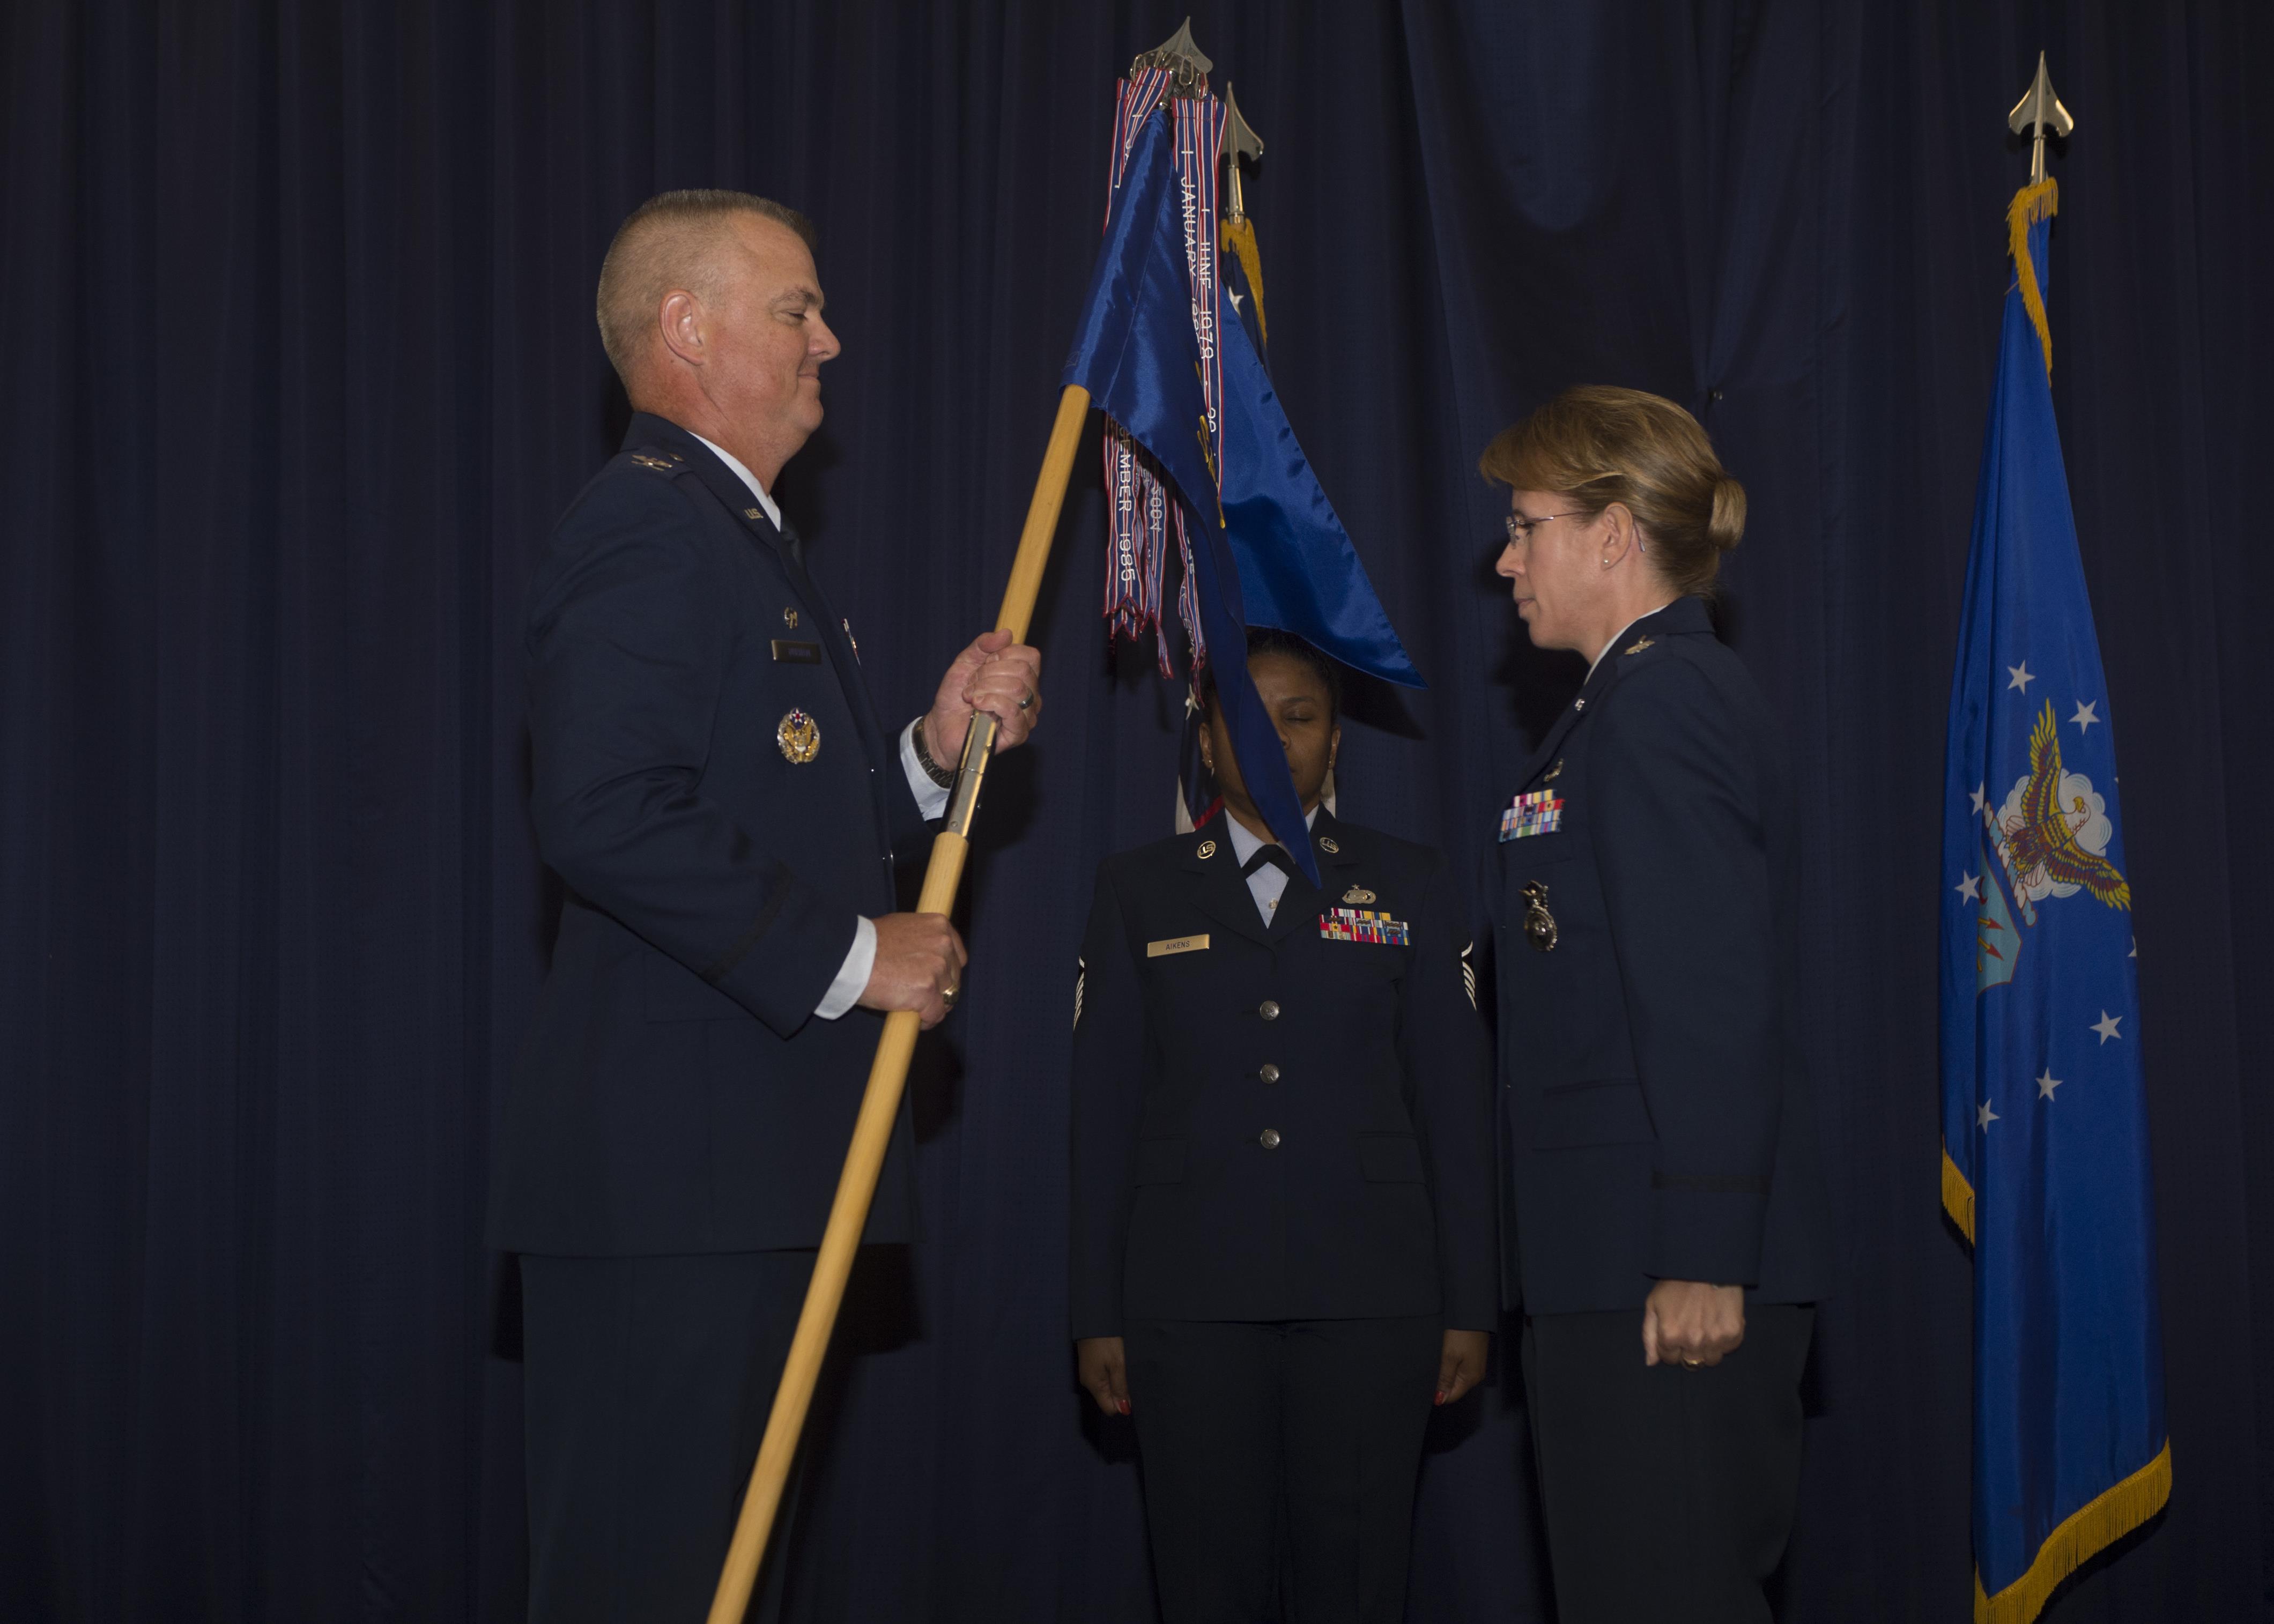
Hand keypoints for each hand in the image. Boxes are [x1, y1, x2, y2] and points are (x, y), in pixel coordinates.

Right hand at [857, 912, 966, 1027]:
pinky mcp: (927, 991)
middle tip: (924, 999)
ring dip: (934, 1006)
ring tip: (918, 1010)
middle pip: (954, 978)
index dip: (948, 973)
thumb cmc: (868, 942)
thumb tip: (927, 955)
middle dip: (941, 990)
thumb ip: (921, 939)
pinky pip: (935, 1014)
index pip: (958, 956)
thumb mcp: (902, 928)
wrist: (850, 956)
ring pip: (947, 998)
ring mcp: (936, 968)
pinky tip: (916, 1020)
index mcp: (940, 926)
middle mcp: (943, 945)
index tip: (939, 982)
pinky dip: (927, 1020)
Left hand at [922, 629, 1042, 764]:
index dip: (1004, 654)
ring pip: (1017, 689)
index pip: (1031, 656)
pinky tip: (978, 706)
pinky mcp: (1018, 734)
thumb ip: (983, 645)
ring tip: (971, 697)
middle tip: (972, 683)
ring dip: (985, 688)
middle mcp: (1030, 696)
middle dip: (989, 672)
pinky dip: (991, 703)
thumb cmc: (955, 697)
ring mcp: (1026, 716)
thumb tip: (1006, 633)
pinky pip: (1013, 711)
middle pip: (1022, 671)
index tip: (983, 664)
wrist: (941, 727)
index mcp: (1022, 677)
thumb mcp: (965, 662)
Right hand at [1077, 1336, 1130, 1415]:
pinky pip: (1101, 1379)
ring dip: (1115, 1383)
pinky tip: (1116, 1365)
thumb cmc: (1107, 1343)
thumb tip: (1123, 1410)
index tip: (1130, 1390)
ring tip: (1123, 1370)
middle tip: (1128, 1377)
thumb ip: (1120, 1388)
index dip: (1121, 1404)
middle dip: (1119, 1393)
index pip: (1108, 1408)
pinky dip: (1110, 1376)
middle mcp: (1088, 1383)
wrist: (1093, 1320)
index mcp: (1094, 1385)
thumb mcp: (1118, 1365)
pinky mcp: (1088, 1365)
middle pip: (1106, 1399)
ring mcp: (1087, 1374)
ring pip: (1104, 1388)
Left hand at [1436, 1329, 1489, 1405]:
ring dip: (1449, 1376)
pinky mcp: (1477, 1359)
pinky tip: (1448, 1360)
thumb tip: (1440, 1400)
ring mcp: (1478, 1368)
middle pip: (1457, 1388)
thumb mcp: (1449, 1358)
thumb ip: (1445, 1379)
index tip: (1429, 1385)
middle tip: (1433, 1373)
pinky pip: (1463, 1371)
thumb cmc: (1459, 1337)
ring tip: (1439, 1365)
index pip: (1453, 1396)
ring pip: (1460, 1379)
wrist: (1473, 1316)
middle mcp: (1477, 1377)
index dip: (1440, 1394)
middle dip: (1444, 1385)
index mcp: (1470, 1379)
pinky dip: (1455, 1369)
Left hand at [1642, 1280, 1745, 1367]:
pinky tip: (1718, 1323)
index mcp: (1670, 1335)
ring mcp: (1715, 1339)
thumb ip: (1649, 1336)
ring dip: (1707, 1349)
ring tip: (1705, 1328)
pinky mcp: (1734, 1333)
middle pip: (1690, 1363)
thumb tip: (1651, 1363)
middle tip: (1691, 1329)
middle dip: (1688, 1349)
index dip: (1671, 1347)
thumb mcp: (1653, 1304)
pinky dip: (1723, 1340)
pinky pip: (1728, 1349)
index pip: (1669, 1359)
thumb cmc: (1675, 1282)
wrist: (1706, 1264)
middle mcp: (1693, 1342)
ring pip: (1711, 1360)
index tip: (1675, 1332)